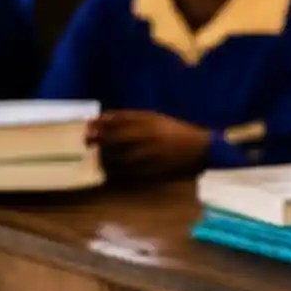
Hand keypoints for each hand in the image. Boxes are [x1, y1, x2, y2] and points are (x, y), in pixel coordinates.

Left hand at [89, 110, 211, 179]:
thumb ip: (132, 117)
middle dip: (98, 142)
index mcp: (149, 121)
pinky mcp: (152, 170)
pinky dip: (116, 173)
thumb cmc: (177, 132)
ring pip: (117, 158)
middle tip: (89, 144)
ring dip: (104, 158)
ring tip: (100, 159)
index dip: (99, 125)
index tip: (88, 128)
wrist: (202, 149)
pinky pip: (127, 173)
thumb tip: (104, 118)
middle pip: (113, 139)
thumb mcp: (157, 119)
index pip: (116, 121)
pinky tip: (112, 172)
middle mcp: (148, 136)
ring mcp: (149, 155)